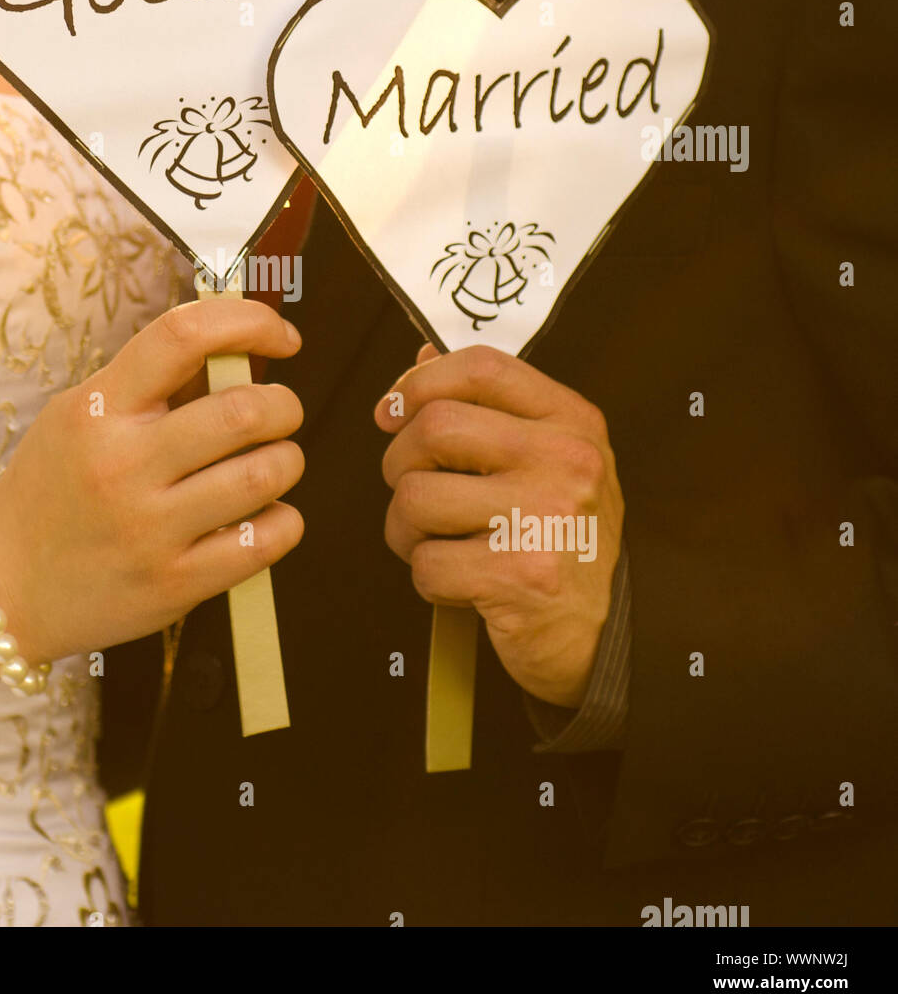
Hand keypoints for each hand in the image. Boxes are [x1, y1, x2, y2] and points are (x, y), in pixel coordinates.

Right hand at [0, 298, 304, 661]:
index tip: (281, 337)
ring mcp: (149, 529)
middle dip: (284, 406)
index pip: (184, 335)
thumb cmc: (54, 489)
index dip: (249, 322)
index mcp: (98, 409)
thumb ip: (151, 385)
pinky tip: (265, 516)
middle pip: (244, 410)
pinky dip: (284, 521)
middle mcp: (123, 465)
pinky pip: (263, 542)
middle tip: (280, 413)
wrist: (0, 585)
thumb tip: (239, 352)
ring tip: (274, 463)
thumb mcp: (79, 416)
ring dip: (287, 460)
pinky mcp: (173, 584)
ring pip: (265, 474)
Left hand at [375, 343, 623, 707]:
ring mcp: (545, 518)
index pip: (481, 367)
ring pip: (416, 496)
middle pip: (434, 427)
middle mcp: (566, 461)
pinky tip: (462, 582)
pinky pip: (425, 562)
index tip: (392, 413)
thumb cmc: (558, 538)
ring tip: (439, 543)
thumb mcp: (545, 459)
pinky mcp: (519, 576)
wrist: (601, 634)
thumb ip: (488, 406)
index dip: (419, 382)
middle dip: (400, 462)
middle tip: (415, 491)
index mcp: (572, 421)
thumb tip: (420, 358)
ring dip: (406, 529)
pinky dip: (428, 578)